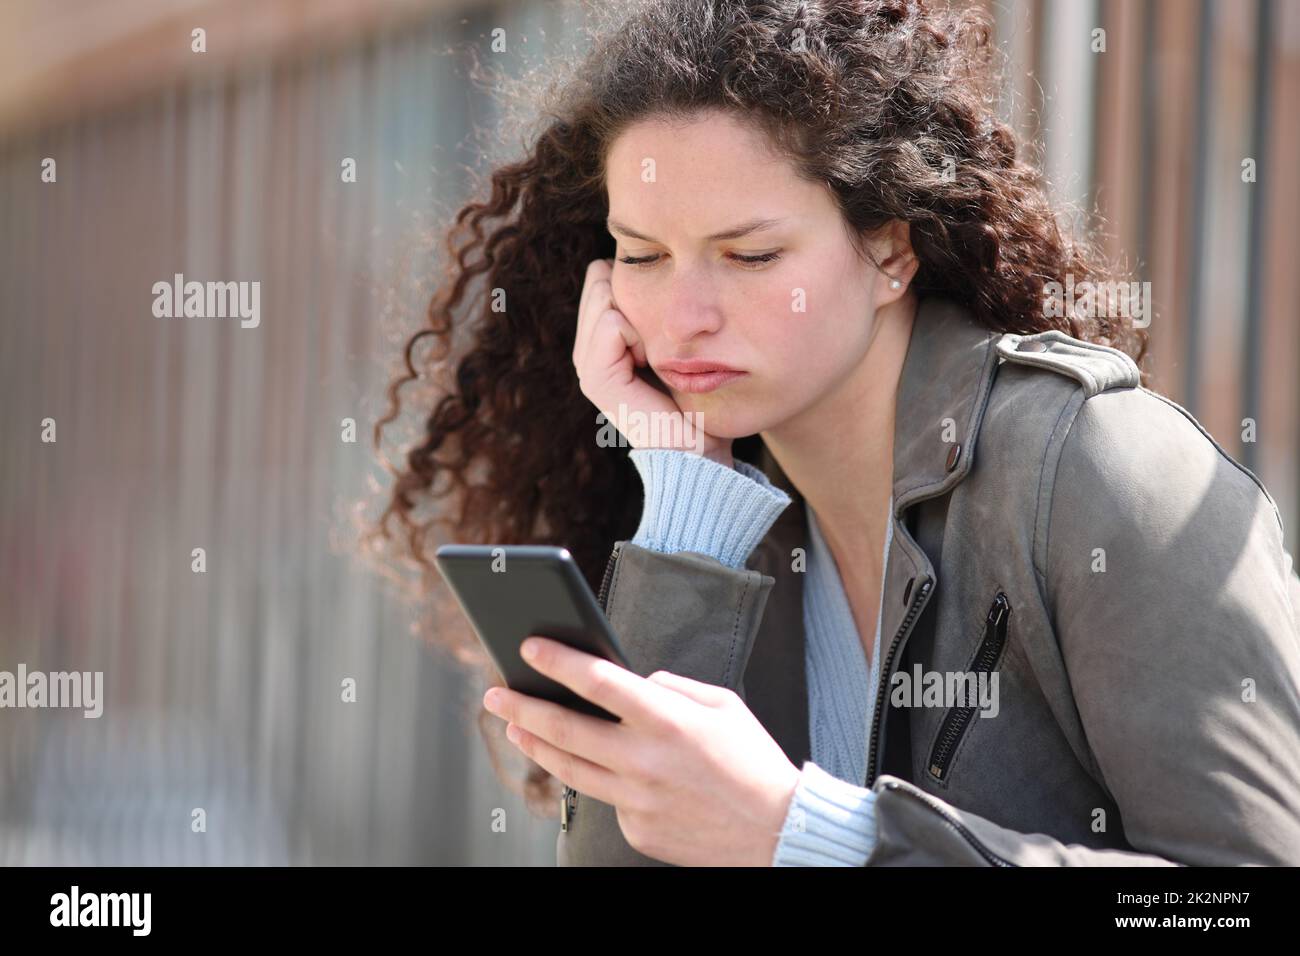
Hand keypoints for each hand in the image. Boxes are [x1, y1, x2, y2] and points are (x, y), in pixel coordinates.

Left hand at [482, 635, 800, 865]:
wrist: (777, 832)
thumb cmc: (752, 761)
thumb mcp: (722, 705)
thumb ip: (671, 687)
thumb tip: (631, 684)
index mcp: (668, 720)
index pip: (598, 682)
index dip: (558, 661)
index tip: (528, 646)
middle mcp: (644, 760)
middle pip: (564, 729)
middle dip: (521, 706)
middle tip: (495, 693)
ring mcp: (636, 800)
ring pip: (569, 769)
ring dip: (536, 744)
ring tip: (515, 727)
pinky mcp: (636, 829)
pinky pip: (607, 799)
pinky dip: (601, 780)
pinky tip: (598, 769)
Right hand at [572, 258, 733, 465]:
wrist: (701, 450)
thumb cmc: (700, 398)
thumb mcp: (676, 340)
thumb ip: (656, 307)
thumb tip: (645, 262)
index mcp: (601, 341)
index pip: (602, 276)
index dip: (640, 285)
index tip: (667, 325)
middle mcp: (587, 351)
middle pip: (600, 279)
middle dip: (637, 295)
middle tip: (662, 341)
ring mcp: (587, 364)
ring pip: (605, 294)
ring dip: (642, 315)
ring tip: (657, 353)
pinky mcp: (595, 378)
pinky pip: (613, 322)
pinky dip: (640, 334)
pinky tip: (652, 362)